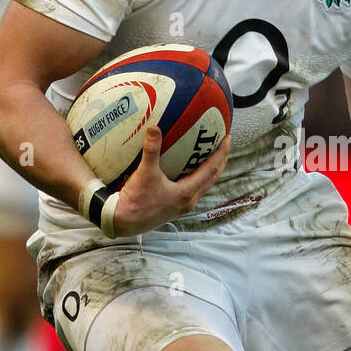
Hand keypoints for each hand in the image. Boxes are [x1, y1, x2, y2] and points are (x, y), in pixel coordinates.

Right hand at [110, 126, 230, 236]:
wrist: (123, 222)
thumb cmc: (135, 201)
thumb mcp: (145, 174)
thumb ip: (151, 150)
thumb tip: (154, 128)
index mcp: (187, 193)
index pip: (211, 170)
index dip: (221, 153)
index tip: (227, 138)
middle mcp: (188, 201)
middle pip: (212, 178)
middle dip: (220, 161)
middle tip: (224, 144)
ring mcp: (181, 206)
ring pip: (203, 185)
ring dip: (210, 170)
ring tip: (211, 156)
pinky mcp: (173, 208)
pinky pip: (192, 189)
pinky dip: (196, 177)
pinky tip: (188, 170)